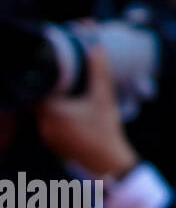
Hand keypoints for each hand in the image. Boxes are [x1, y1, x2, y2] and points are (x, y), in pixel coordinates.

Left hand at [34, 45, 136, 177]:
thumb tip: (95, 45)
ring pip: (42, 111)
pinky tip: (71, 112)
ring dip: (53, 102)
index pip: (36, 86)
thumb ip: (98, 70)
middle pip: (38, 98)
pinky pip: (47, 122)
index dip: (44, 76)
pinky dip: (56, 115)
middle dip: (50, 88)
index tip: (55, 70)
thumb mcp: (105, 97)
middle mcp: (43, 123)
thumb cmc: (106, 129)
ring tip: (69, 94)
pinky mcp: (51, 142)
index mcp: (51, 110)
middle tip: (65, 80)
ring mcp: (45, 134)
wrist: (108, 162)